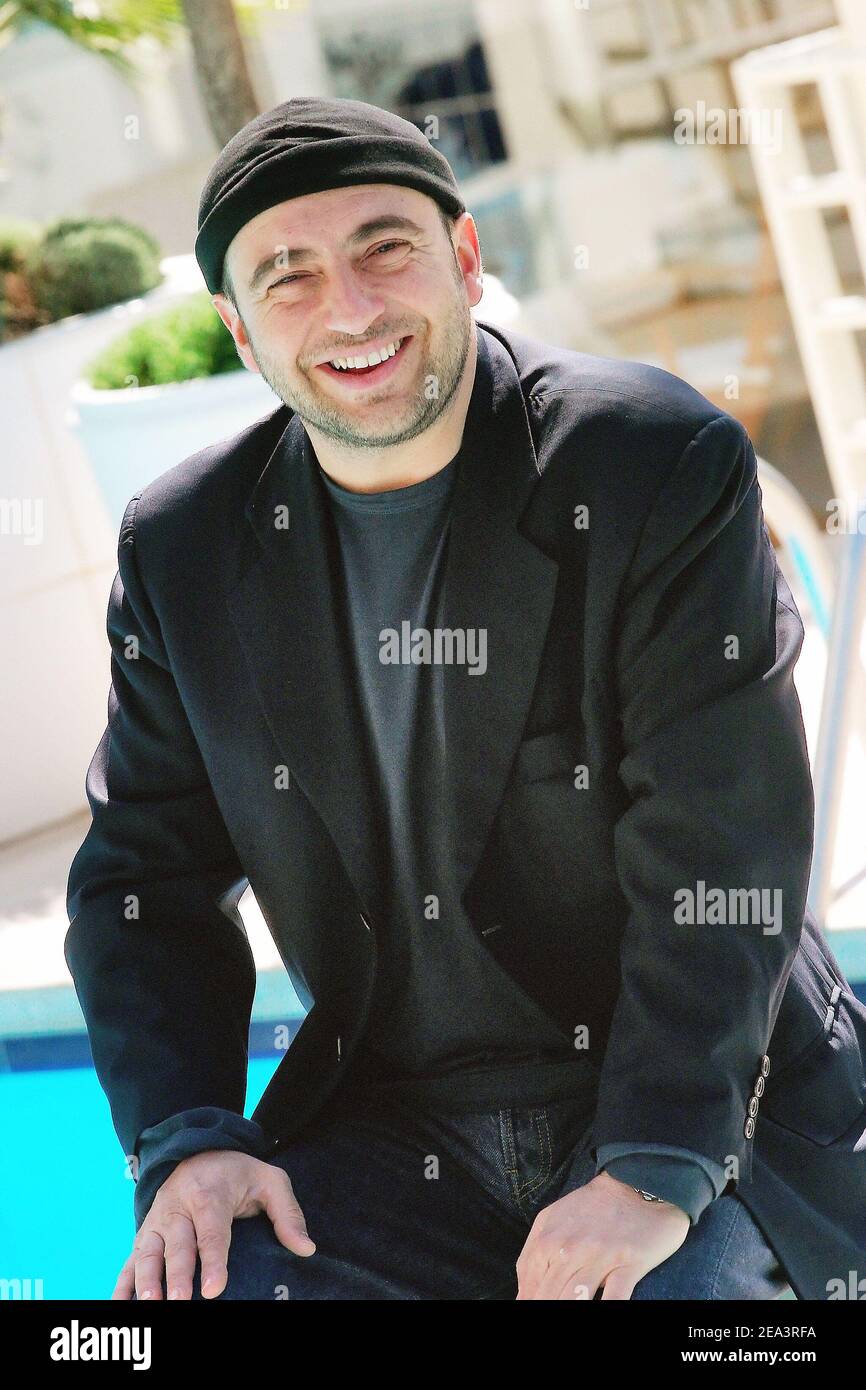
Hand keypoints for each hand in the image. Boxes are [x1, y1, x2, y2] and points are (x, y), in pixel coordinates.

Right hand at [112, 1150, 315, 1300]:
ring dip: (146, 1278)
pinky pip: (131, 1258)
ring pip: (148, 1250)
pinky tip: (117, 1304)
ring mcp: (158, 1220)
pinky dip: (122, 1281)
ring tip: (149, 1304)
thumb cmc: (237, 1172)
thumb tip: (306, 1249)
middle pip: (178, 1244)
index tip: (214, 1288)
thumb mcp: (270, 1180)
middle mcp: (179, 1207)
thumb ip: (288, 1214)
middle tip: (181, 1302)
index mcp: (210, 1194)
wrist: (197, 1149)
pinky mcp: (145, 1232)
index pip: (213, 1231)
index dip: (213, 1260)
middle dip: (178, 1275)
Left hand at [515, 1169, 689, 1299]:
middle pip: (549, 1294)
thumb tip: (524, 1292)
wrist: (637, 1184)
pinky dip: (606, 1307)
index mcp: (548, 1237)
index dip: (528, 1300)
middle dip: (546, 1305)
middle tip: (543, 1323)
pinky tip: (602, 1307)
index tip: (532, 1306)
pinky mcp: (628, 1264)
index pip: (528, 1283)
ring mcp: (599, 1257)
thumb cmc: (594, 1207)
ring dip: (571, 1307)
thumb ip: (536, 1254)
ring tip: (573, 1306)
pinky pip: (614, 1299)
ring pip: (576, 1300)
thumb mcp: (554, 1220)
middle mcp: (570, 1248)